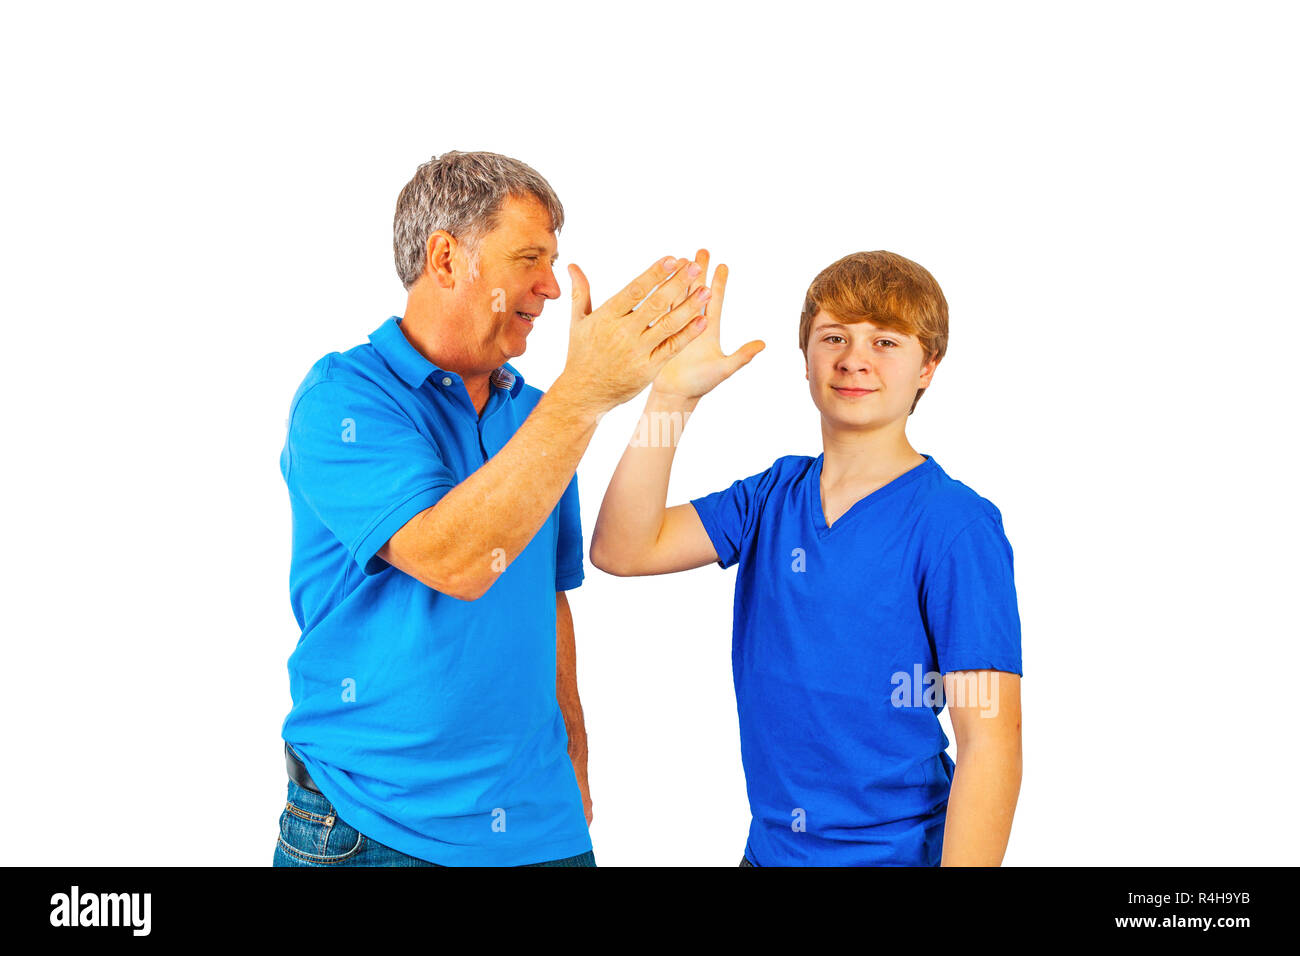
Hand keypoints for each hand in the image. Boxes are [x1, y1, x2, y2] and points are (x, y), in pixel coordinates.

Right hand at [556, 256, 713, 414]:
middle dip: (678, 283)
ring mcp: (637, 351)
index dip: (655, 274)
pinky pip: (672, 347)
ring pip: (668, 324)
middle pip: (656, 303)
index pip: (635, 290)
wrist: (584, 393)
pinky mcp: (648, 368)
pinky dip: (688, 334)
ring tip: (706, 290)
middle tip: (696, 266)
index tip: (673, 259)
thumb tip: (572, 266)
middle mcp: (623, 332)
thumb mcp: (578, 322)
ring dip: (690, 306)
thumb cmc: (581, 354)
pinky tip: (703, 320)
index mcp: (606, 317)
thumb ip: (580, 292)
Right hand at [651, 249, 764, 399]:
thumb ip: (742, 356)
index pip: (715, 301)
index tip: (722, 265)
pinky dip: (661, 294)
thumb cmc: (700, 385)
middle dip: (699, 271)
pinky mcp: (661, 332)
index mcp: (709, 331)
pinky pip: (661, 309)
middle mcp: (693, 325)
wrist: (675, 395)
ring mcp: (676, 327)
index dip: (718, 283)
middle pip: (697, 292)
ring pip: (679, 296)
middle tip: (701, 250)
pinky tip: (658, 280)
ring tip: (680, 259)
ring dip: (680, 278)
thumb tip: (763, 344)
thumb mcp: (724, 369)